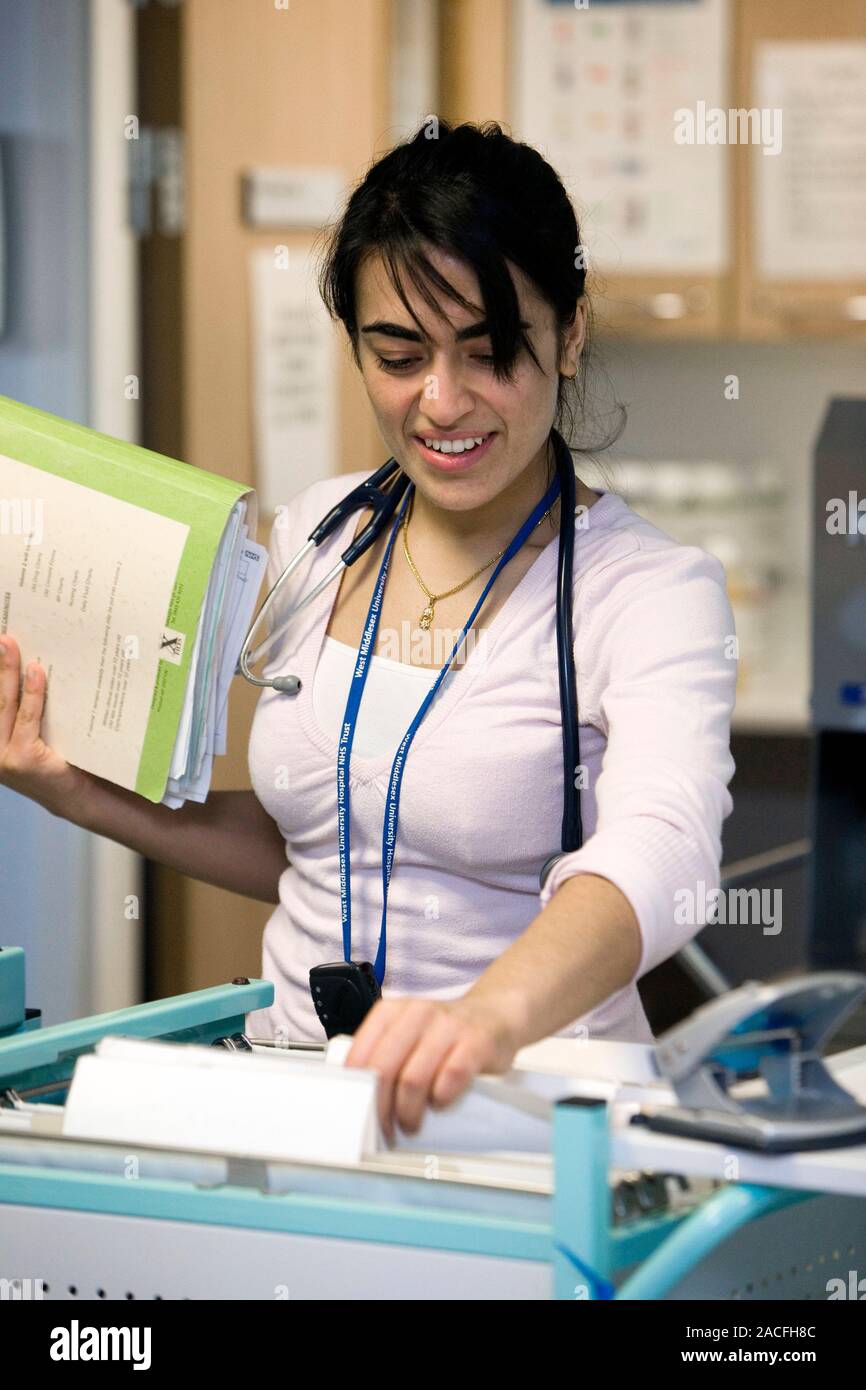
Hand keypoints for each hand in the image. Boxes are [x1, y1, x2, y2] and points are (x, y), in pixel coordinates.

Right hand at [0, 634, 88, 815]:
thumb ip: (22, 710)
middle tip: (1, 636)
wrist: (77, 796)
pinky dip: (33, 693)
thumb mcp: (33, 732)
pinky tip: (36, 672)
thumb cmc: (58, 758)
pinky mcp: (21, 759)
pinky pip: (27, 717)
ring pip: (4, 704)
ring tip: (10, 645)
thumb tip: (30, 664)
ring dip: (7, 671)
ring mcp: (2, 757)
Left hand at [344, 994, 521, 1141]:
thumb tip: (359, 1099)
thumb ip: (384, 1057)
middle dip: (381, 1108)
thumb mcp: (408, 1034)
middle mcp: (417, 1013)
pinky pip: (451, 1076)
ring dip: (409, 1112)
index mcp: (392, 1011)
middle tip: (387, 1128)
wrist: (495, 1015)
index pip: (360, 1055)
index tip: (361, 1113)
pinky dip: (441, 1098)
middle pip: (384, 1070)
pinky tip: (440, 1105)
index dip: (357, 1092)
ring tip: (412, 1125)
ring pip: (413, 1079)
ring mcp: (448, 1026)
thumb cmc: (445, 1034)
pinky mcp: (476, 1041)